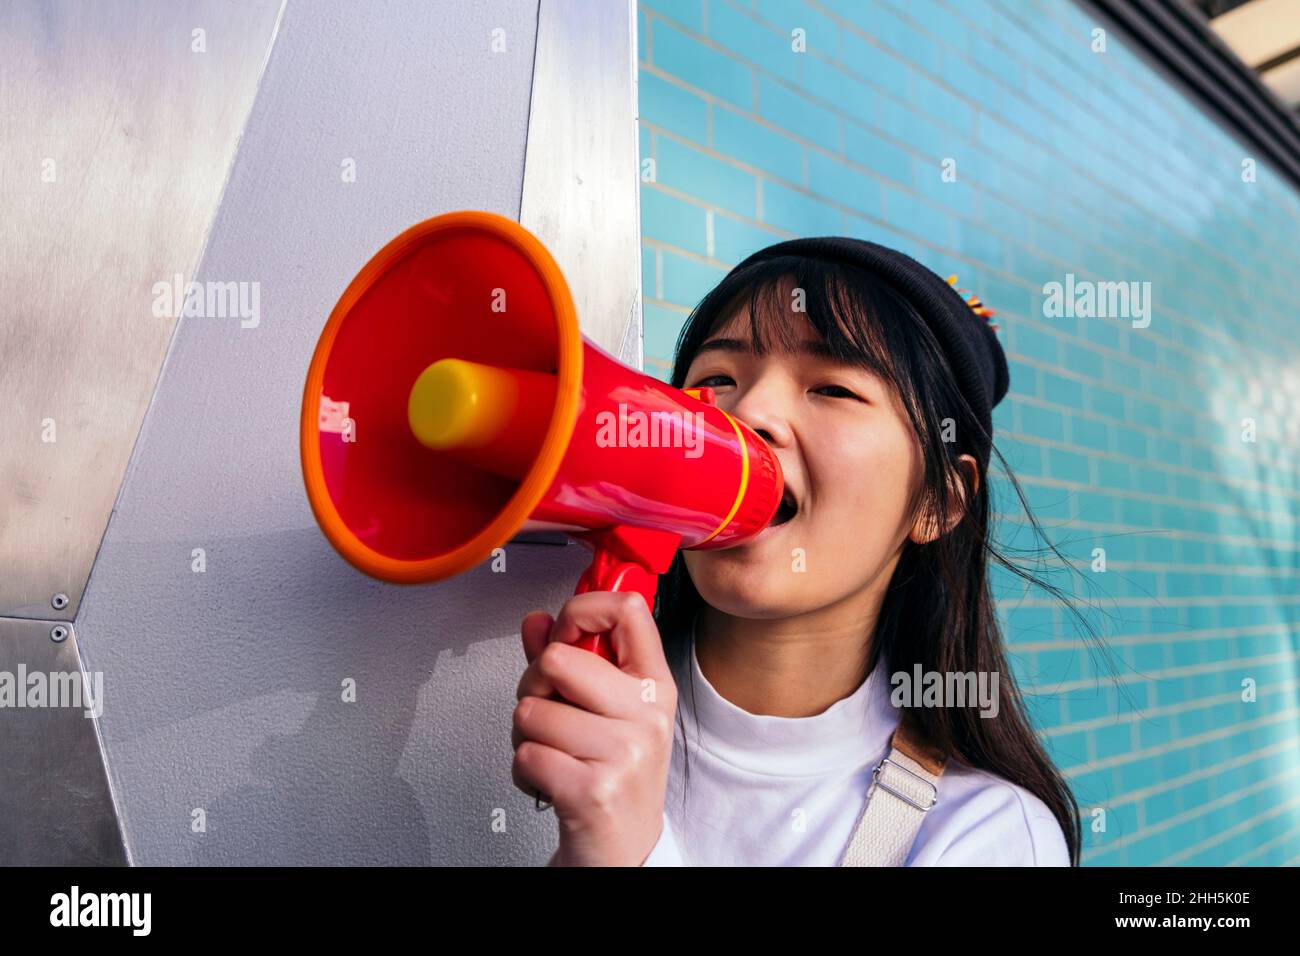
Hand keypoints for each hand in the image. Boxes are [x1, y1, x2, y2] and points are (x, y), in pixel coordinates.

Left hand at [511, 591, 676, 865]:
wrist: (623, 850)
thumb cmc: (612, 776)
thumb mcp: (603, 712)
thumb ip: (568, 661)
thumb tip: (536, 621)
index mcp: (652, 685)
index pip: (628, 610)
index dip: (582, 606)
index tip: (565, 627)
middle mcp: (645, 714)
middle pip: (558, 658)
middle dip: (534, 687)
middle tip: (552, 714)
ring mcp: (624, 752)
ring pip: (531, 710)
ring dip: (526, 736)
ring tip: (555, 754)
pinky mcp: (594, 788)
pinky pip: (526, 753)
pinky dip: (525, 770)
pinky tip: (551, 780)